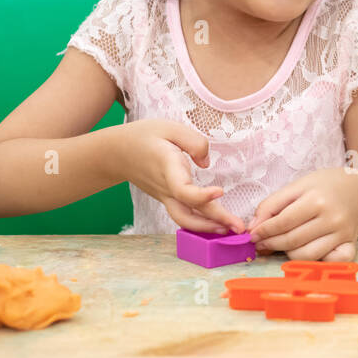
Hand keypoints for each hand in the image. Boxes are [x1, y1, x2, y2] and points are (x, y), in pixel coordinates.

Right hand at [122, 118, 243, 233]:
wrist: (116, 153)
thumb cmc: (144, 137)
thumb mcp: (170, 128)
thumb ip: (194, 142)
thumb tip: (207, 163)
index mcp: (168, 168)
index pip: (183, 190)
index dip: (202, 195)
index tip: (220, 191)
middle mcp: (166, 188)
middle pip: (189, 213)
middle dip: (216, 222)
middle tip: (240, 228)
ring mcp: (165, 197)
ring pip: (185, 220)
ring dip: (208, 227)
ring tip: (231, 229)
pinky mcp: (167, 199)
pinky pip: (184, 216)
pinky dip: (201, 223)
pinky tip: (218, 223)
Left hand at [246, 168, 357, 260]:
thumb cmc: (325, 186)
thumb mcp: (298, 186)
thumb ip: (272, 204)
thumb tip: (253, 227)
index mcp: (317, 200)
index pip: (283, 222)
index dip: (264, 231)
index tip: (253, 235)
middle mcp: (332, 218)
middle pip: (293, 240)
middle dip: (271, 244)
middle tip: (261, 243)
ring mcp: (343, 234)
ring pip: (306, 255)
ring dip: (287, 253)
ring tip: (281, 244)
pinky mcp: (350, 244)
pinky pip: (329, 262)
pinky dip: (316, 261)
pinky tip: (307, 251)